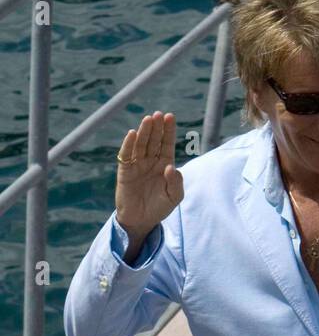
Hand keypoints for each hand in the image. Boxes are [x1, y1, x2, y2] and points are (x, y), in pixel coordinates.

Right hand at [115, 111, 183, 241]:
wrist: (141, 221)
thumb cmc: (159, 208)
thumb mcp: (174, 197)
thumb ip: (176, 183)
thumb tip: (171, 167)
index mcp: (165, 164)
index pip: (167, 143)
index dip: (168, 130)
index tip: (170, 117)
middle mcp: (151, 161)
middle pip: (154, 140)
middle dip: (156, 127)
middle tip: (158, 114)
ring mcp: (137, 164)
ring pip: (141, 144)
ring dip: (144, 132)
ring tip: (148, 120)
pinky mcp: (125, 171)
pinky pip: (126, 155)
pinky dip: (128, 145)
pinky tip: (132, 134)